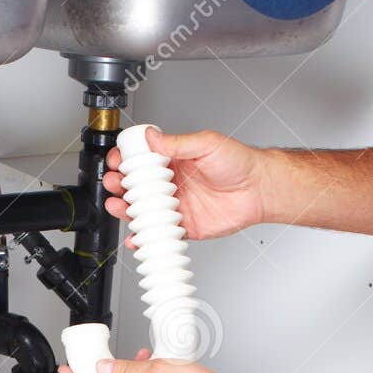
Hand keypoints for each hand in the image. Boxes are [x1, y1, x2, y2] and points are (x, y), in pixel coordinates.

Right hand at [104, 129, 271, 241]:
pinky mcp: (183, 226)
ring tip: (117, 205)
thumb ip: (177, 143)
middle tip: (114, 183)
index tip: (116, 161)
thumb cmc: (239, 163)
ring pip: (142, 210)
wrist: (258, 190)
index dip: (125, 160)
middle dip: (119, 184)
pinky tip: (135, 235)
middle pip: (135, 185)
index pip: (141, 160)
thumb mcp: (206, 144)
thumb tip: (152, 136)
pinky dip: (144, 236)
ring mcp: (175, 205)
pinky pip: (159, 232)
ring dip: (125, 209)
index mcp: (173, 160)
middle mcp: (171, 183)